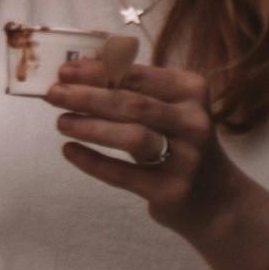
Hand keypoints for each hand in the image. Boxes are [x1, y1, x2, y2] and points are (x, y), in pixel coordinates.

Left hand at [39, 42, 231, 230]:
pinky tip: (70, 151)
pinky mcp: (171, 190)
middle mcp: (193, 121)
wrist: (215, 199)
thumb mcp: (169, 109)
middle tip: (53, 93)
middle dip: (88, 96)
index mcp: (192, 91)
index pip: (138, 75)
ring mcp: (186, 158)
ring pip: (132, 137)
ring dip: (91, 127)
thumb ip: (135, 90)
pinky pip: (124, 174)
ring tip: (60, 122)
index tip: (65, 70)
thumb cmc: (180, 145)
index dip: (99, 71)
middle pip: (133, 103)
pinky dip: (93, 161)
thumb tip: (80, 70)